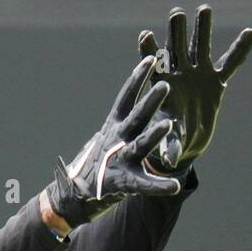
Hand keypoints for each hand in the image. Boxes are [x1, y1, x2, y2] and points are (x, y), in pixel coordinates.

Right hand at [45, 55, 181, 229]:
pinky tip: (174, 185)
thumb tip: (135, 97)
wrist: (77, 191)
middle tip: (166, 86)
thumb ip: (125, 117)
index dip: (138, 78)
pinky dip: (159, 186)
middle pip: (136, 117)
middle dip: (150, 101)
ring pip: (140, 146)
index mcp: (114, 126)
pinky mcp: (125, 183)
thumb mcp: (111, 134)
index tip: (150, 59)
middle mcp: (117, 140)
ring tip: (169, 125)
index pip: (127, 97)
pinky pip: (145, 185)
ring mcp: (121, 161)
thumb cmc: (99, 159)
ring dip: (154, 135)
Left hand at [137, 5, 251, 171]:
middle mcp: (178, 74)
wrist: (187, 141)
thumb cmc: (172, 139)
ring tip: (204, 9)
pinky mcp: (215, 80)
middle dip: (175, 31)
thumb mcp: (169, 144)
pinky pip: (230, 63)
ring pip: (199, 46)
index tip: (145, 35)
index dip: (149, 51)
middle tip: (176, 13)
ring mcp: (198, 73)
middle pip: (175, 48)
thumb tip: (168, 159)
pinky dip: (239, 50)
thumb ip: (169, 146)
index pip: (153, 65)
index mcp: (163, 85)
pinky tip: (250, 33)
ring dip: (202, 28)